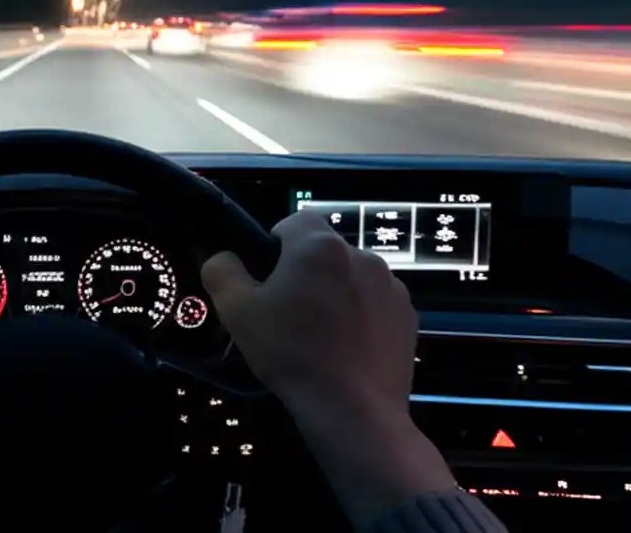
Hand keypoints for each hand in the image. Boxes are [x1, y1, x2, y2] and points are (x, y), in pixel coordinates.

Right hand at [202, 210, 457, 523]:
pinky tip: (348, 349)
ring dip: (337, 292)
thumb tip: (224, 256)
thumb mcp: (237, 312)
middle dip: (307, 272)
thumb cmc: (290, 353)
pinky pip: (377, 303)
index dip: (276, 246)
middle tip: (289, 313)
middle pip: (325, 251)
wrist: (353, 409)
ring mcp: (391, 286)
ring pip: (353, 277)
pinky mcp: (408, 316)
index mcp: (319, 246)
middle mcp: (361, 255)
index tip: (268, 282)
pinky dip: (362, 316)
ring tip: (321, 335)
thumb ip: (222, 271)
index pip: (295, 221)